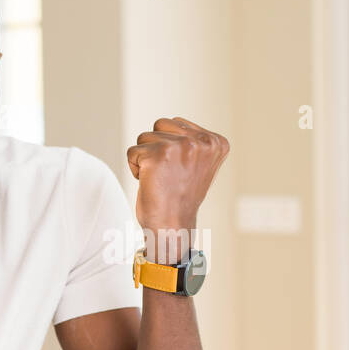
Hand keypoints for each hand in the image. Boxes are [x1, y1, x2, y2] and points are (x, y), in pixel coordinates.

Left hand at [125, 117, 228, 262]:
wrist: (173, 226)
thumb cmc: (181, 197)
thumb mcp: (199, 164)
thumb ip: (193, 141)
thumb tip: (173, 123)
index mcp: (216, 142)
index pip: (177, 123)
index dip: (172, 146)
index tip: (181, 170)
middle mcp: (202, 142)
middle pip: (161, 124)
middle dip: (157, 147)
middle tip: (168, 174)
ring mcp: (180, 147)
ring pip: (145, 136)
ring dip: (145, 157)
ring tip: (160, 178)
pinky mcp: (157, 155)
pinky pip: (132, 151)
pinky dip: (134, 168)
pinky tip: (150, 183)